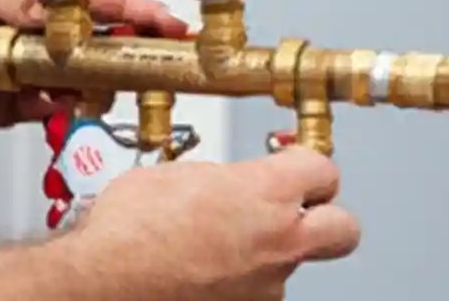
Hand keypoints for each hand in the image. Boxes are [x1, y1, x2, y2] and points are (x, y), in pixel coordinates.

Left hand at [0, 0, 188, 130]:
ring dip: (98, 82)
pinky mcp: (24, 103)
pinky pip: (60, 108)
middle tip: (153, 59)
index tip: (165, 22)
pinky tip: (55, 100)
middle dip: (133, 49)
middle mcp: (46, 32)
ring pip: (91, 79)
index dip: (137, 9)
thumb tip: (55, 10)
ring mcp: (38, 68)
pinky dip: (65, 106)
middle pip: (108, 41)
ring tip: (88, 82)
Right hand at [64, 148, 359, 300]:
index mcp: (263, 192)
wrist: (104, 280)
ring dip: (266, 252)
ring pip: (289, 263)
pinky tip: (203, 270)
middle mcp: (277, 240)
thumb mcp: (173, 175)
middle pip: (343, 228)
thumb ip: (217, 178)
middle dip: (326, 215)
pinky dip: (236, 281)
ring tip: (218, 244)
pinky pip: (255, 290)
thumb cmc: (127, 230)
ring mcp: (266, 284)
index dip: (306, 163)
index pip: (322, 168)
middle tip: (299, 207)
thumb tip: (221, 183)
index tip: (291, 161)